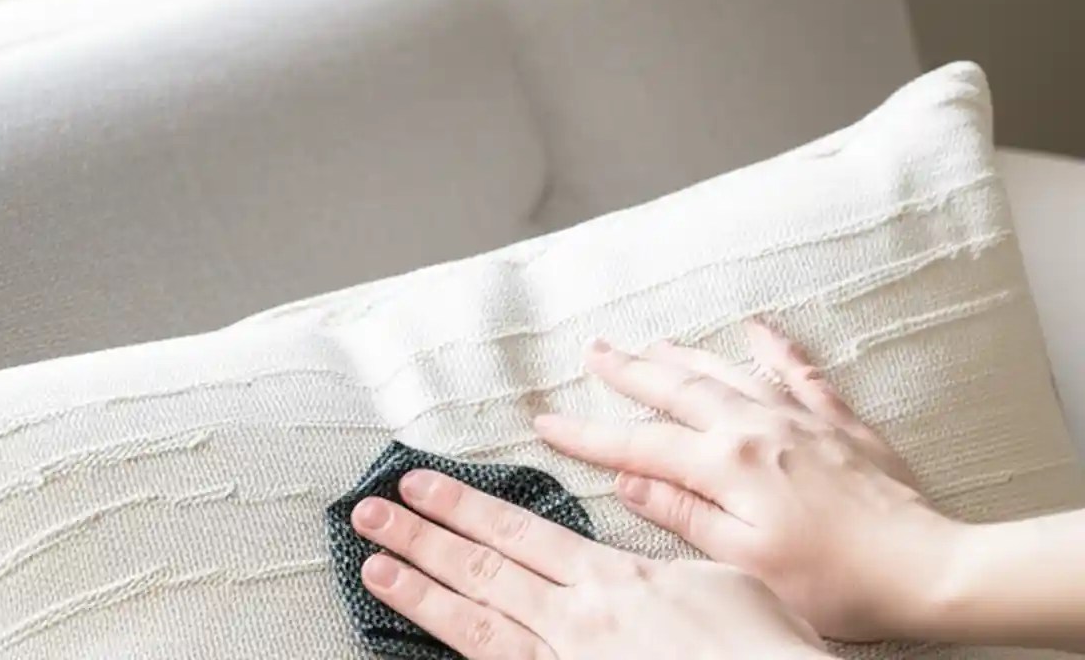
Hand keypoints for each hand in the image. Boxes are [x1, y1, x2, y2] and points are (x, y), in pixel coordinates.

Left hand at [349, 469, 831, 658]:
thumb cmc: (760, 646)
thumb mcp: (719, 575)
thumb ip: (657, 556)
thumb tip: (624, 542)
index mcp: (612, 579)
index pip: (516, 532)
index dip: (461, 507)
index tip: (420, 485)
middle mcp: (577, 619)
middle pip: (481, 570)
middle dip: (419, 538)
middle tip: (368, 512)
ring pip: (477, 623)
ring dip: (419, 593)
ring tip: (372, 568)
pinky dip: (459, 649)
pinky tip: (426, 639)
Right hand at [534, 322, 964, 640]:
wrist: (927, 568)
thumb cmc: (838, 579)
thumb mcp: (746, 561)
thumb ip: (684, 513)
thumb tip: (630, 482)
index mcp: (728, 466)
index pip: (640, 445)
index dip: (588, 434)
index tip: (548, 421)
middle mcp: (757, 428)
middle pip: (677, 390)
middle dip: (628, 371)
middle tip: (593, 352)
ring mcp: (798, 418)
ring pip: (728, 372)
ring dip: (684, 356)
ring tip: (651, 341)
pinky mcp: (837, 421)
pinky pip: (799, 371)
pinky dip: (774, 347)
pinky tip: (756, 328)